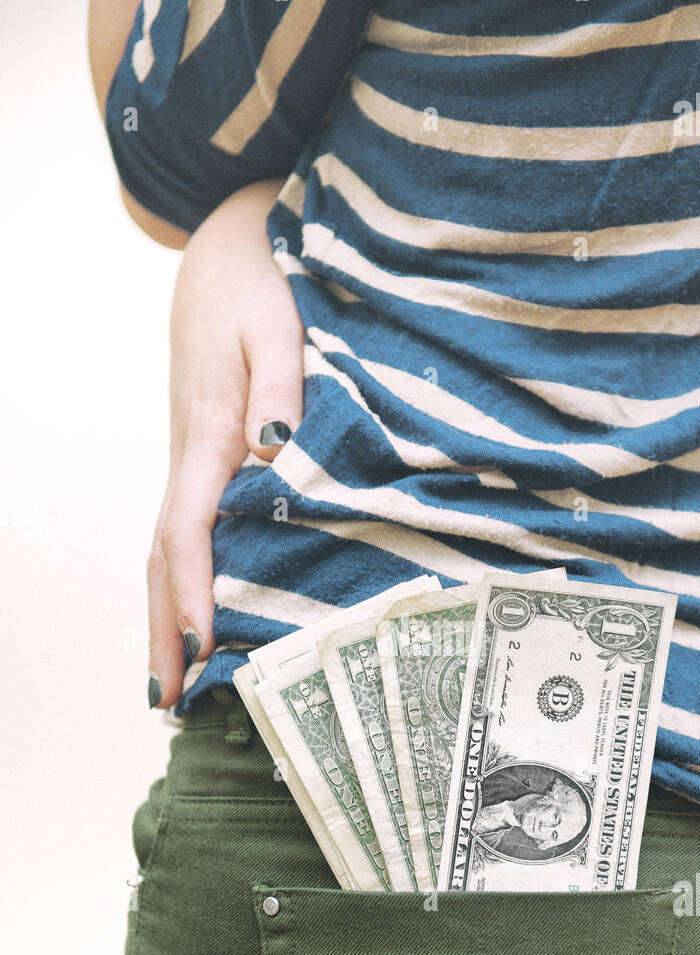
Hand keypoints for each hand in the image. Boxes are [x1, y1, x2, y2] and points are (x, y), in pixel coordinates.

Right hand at [147, 180, 302, 708]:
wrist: (224, 253)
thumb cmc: (257, 285)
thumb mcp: (275, 324)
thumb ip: (279, 386)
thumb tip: (275, 450)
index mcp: (208, 436)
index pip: (190, 529)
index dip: (194, 591)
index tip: (201, 646)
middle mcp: (191, 459)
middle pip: (166, 559)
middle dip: (165, 630)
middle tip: (169, 702)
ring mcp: (191, 463)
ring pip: (169, 553)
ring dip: (165, 617)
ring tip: (171, 685)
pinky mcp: (203, 461)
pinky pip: (185, 536)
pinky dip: (182, 585)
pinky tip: (194, 618)